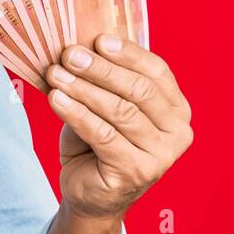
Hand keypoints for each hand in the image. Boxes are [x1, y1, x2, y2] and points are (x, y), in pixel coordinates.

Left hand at [44, 34, 192, 218]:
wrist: (89, 193)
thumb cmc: (97, 145)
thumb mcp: (103, 107)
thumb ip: (104, 82)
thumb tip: (80, 48)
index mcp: (176, 110)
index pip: (157, 72)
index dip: (128, 54)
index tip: (97, 39)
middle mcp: (178, 132)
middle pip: (139, 90)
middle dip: (101, 69)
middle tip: (69, 54)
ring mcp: (161, 156)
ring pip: (120, 111)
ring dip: (83, 89)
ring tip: (55, 74)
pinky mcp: (136, 172)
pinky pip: (103, 135)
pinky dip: (76, 113)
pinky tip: (56, 99)